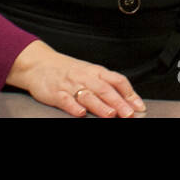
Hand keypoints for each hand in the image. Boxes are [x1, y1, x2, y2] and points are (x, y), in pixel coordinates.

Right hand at [6, 40, 145, 117]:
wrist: (40, 64)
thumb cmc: (68, 70)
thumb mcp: (89, 73)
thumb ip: (106, 84)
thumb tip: (127, 100)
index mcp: (96, 71)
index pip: (117, 80)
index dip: (130, 93)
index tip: (139, 106)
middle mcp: (85, 77)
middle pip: (105, 89)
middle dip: (119, 102)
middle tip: (129, 114)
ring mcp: (70, 85)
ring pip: (88, 95)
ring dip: (100, 106)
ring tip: (111, 115)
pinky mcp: (55, 93)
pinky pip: (66, 100)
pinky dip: (73, 107)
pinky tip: (80, 114)